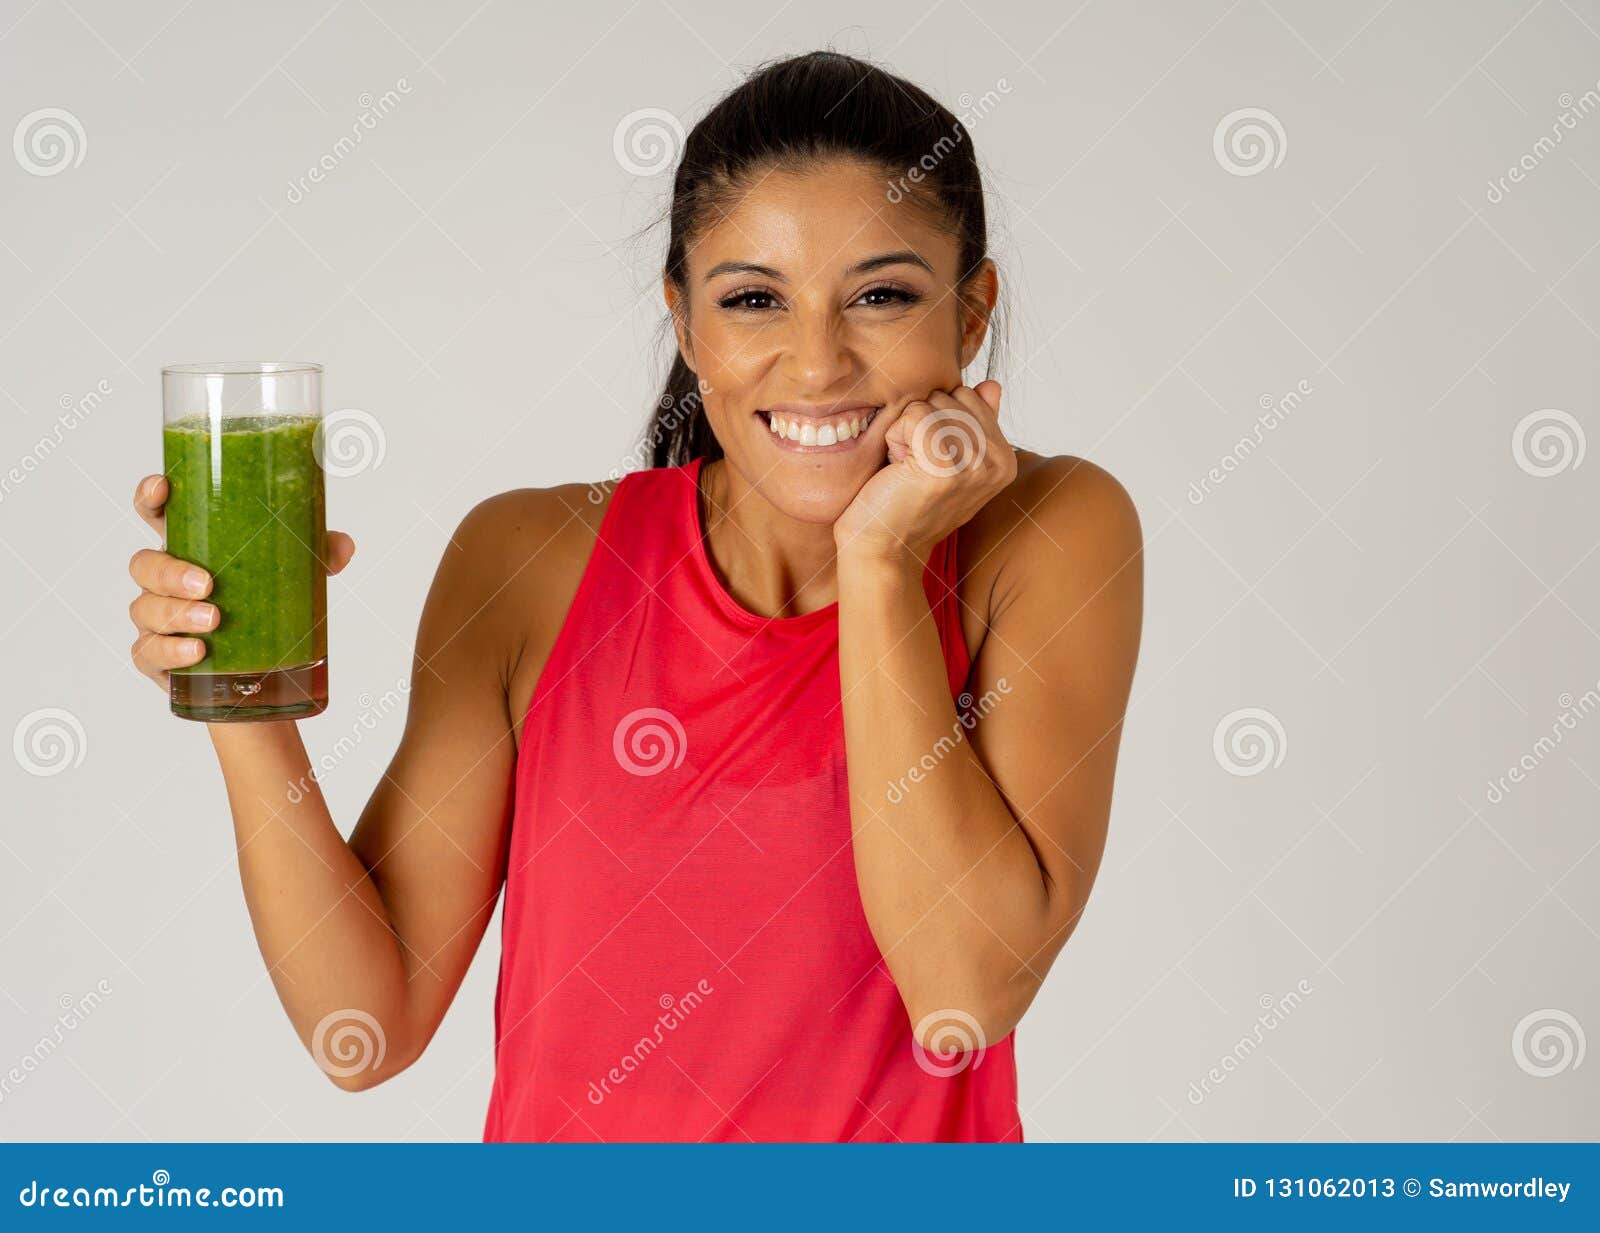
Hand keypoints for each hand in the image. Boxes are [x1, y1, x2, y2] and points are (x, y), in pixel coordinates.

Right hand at [126, 474, 355, 690]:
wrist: (260, 669)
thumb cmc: (264, 604)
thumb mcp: (294, 573)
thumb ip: (318, 554)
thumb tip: (344, 547)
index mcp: (191, 548)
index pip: (156, 514)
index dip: (150, 497)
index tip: (162, 487)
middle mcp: (164, 581)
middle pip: (143, 565)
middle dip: (169, 572)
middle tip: (207, 584)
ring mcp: (156, 619)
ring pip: (145, 609)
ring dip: (175, 614)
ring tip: (214, 621)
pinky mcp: (157, 657)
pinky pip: (148, 653)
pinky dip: (170, 652)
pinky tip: (197, 652)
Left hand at [834, 380, 1016, 564]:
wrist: (883, 547)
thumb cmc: (907, 503)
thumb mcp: (950, 460)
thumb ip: (974, 422)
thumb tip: (991, 384)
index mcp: (1005, 459)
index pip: (970, 396)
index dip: (938, 420)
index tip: (930, 461)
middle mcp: (998, 462)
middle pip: (951, 396)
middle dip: (923, 422)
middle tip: (915, 465)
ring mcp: (974, 464)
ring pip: (931, 403)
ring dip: (906, 431)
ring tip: (907, 468)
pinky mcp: (944, 465)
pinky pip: (914, 415)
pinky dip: (895, 437)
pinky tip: (897, 468)